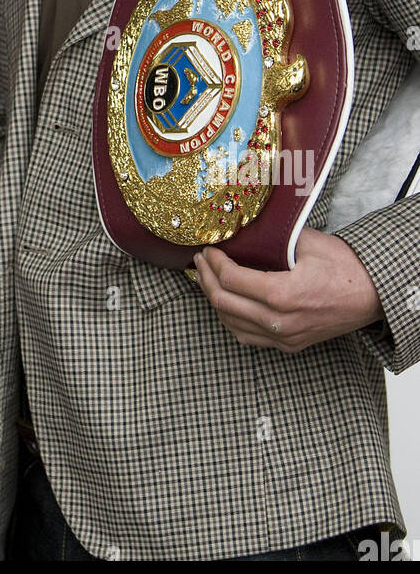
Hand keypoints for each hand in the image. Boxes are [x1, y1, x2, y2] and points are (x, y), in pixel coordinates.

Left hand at [193, 226, 383, 351]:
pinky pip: (249, 337)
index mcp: (283, 295)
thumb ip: (272, 237)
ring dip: (215, 302)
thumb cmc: (345, 266)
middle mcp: (281, 322)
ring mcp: (285, 337)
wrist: (374, 295)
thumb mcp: (307, 242)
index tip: (208, 249)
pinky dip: (232, 320)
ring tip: (208, 280)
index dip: (214, 263)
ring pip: (233, 325)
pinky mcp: (290, 345)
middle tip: (200, 262)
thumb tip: (243, 228)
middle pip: (225, 304)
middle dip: (206, 280)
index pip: (232, 280)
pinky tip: (227, 304)